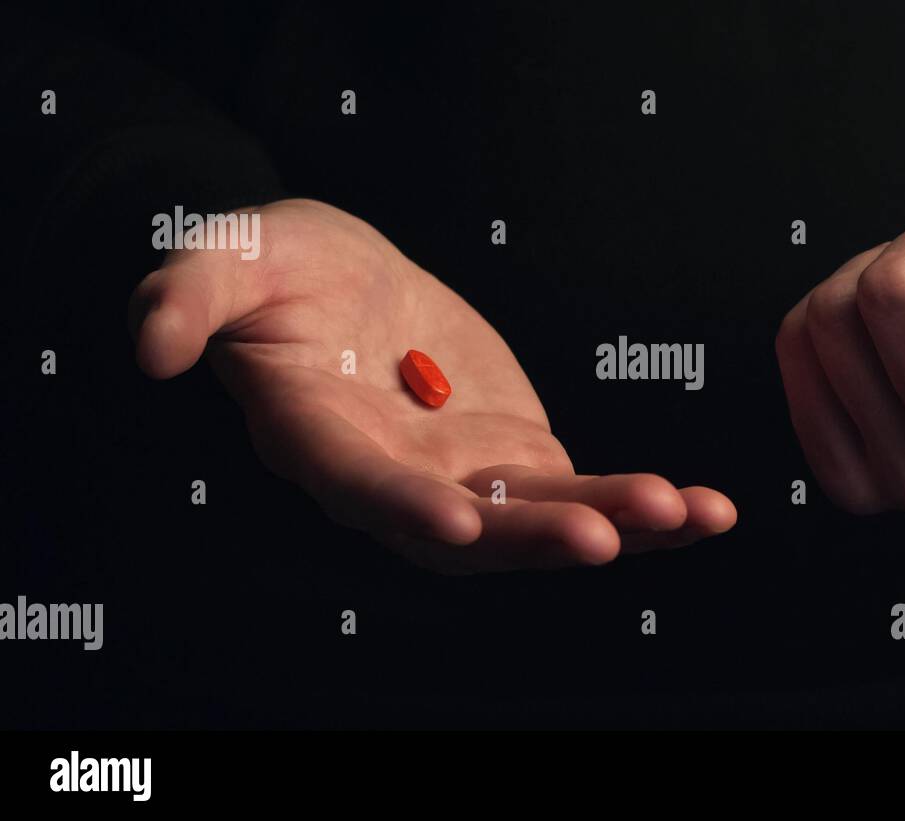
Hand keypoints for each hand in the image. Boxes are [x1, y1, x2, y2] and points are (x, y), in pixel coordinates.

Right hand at [129, 199, 735, 572]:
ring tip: (694, 515)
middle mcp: (397, 481)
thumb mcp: (228, 258)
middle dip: (538, 535)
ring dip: (619, 528)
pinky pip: (586, 495)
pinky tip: (708, 510)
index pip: (360, 486)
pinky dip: (647, 510)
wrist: (349, 282)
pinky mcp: (519, 460)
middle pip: (470, 530)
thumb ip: (189, 296)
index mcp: (321, 439)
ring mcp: (465, 478)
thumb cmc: (280, 271)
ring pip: (542, 522)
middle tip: (612, 534)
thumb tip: (149, 346)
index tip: (460, 525)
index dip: (405, 509)